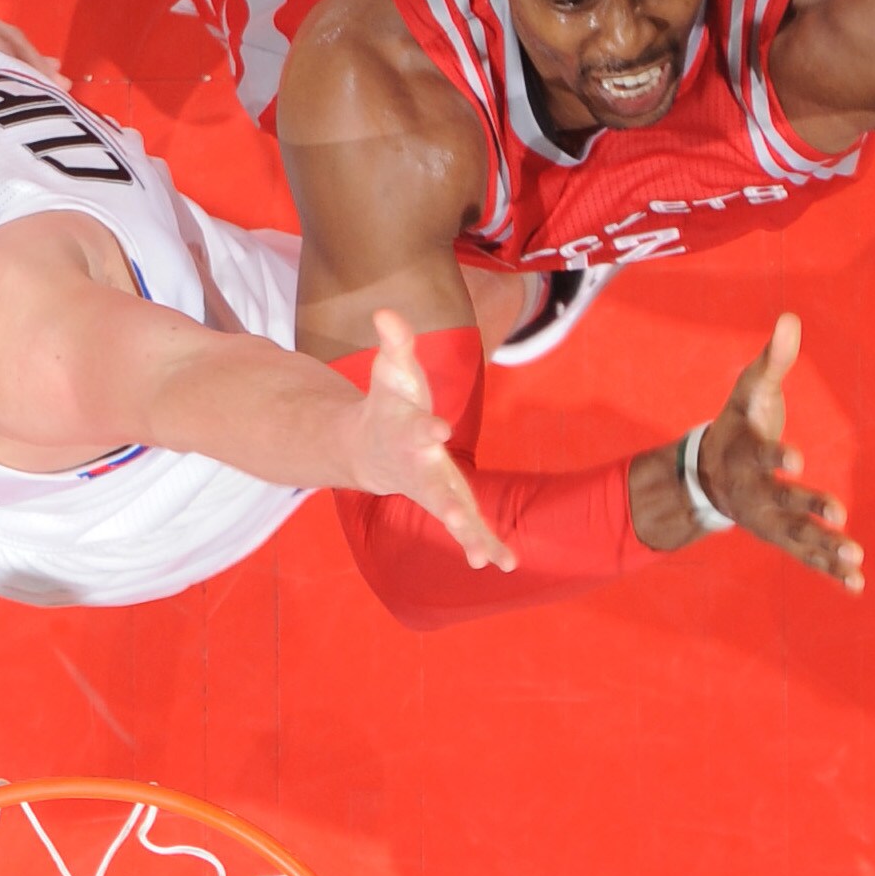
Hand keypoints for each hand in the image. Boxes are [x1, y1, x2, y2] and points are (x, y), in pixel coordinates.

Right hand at [347, 309, 515, 571]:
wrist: (369, 449)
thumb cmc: (389, 405)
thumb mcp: (391, 370)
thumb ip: (394, 343)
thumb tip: (385, 311)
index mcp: (410, 433)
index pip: (418, 429)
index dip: (428, 428)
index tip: (440, 429)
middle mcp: (421, 468)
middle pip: (434, 489)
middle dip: (447, 506)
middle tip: (458, 522)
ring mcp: (433, 491)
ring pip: (452, 517)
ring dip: (468, 537)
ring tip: (484, 559)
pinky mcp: (447, 503)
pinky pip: (468, 527)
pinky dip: (485, 545)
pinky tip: (506, 564)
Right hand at [692, 314, 861, 591]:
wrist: (708, 475)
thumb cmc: (738, 425)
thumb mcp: (749, 390)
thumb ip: (772, 360)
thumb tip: (790, 318)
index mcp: (745, 454)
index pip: (761, 455)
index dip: (777, 457)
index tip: (796, 459)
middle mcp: (754, 492)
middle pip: (781, 502)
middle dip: (807, 508)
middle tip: (838, 515)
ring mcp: (768, 520)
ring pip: (797, 537)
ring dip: (825, 549)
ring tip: (855, 558)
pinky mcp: (782, 538)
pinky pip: (807, 558)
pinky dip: (830, 572)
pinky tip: (857, 584)